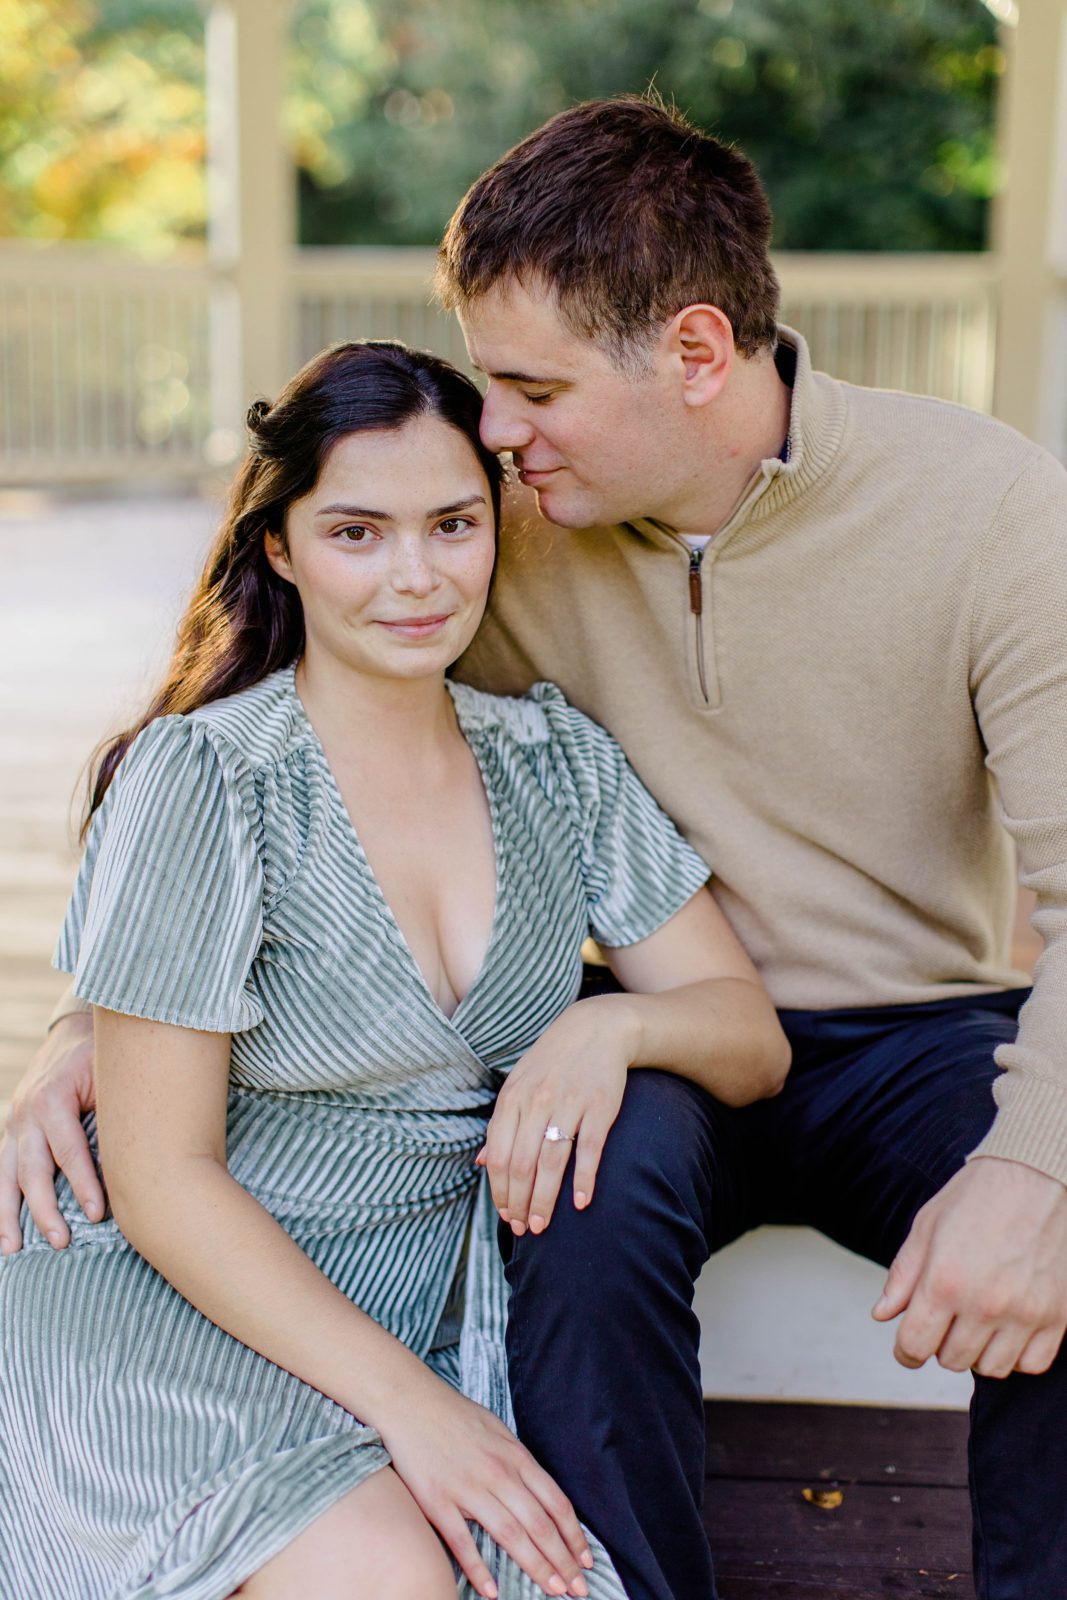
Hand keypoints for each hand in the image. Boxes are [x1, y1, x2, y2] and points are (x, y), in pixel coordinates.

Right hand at [0, 1012, 99, 1253]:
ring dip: (9, 1214)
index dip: (84, 1184)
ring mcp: (14, 1123)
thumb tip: (140, 1157)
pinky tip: (1, 1231)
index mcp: (53, 1097)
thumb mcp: (111, 1074)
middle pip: (33, 1169)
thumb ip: (115, 1112)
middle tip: (62, 1241)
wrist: (75, 1033)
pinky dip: (0, 1200)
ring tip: (13, 1248)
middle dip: (45, 1208)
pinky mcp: (11, 1132)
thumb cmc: (102, 1058)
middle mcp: (27, 1112)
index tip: (98, 1214)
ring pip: (7, 1174)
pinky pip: (1, 1170)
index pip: (69, 1149)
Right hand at [382, 1377, 592, 1598]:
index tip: (586, 1559)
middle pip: (539, 1525)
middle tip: (578, 1588)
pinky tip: (492, 1591)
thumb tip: (538, 1491)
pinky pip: (462, 1542)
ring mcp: (468, 1489)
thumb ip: (518, 1462)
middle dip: (563, 1560)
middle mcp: (498, 1474)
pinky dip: (478, 1569)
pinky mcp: (438, 1501)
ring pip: (510, 1536)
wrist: (410, 1401)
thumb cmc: (455, 1415)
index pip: (555, 1503)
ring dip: (536, 1567)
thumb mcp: (498, 1430)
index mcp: (515, 1456)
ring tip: (554, 1590)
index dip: (574, 1535)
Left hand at [479, 996, 634, 1236]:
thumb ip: (499, 1124)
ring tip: (543, 1224)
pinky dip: (584, 1178)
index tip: (506, 1215)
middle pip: (521, 1164)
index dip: (499, 1191)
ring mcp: (569, 1104)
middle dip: (520, 1202)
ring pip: (551, 1161)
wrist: (596, 1029)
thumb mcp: (518, 1086)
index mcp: (512, 1099)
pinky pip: (589, 1149)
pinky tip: (581, 1202)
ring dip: (545, 1198)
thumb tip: (479, 1163)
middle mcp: (537, 1102)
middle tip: (524, 1229)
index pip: (497, 1155)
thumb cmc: (552, 1063)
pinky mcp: (600, 1106)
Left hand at [872, 1156, 1066, 1376]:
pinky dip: (1016, 1355)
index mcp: (943, 1282)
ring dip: (978, 1352)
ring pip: (990, 1368)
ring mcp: (1023, 1314)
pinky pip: (1032, 1364)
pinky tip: (1007, 1329)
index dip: (905, 1352)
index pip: (914, 1346)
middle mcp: (983, 1305)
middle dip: (940, 1345)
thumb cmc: (979, 1196)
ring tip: (977, 1323)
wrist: (1034, 1176)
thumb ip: (903, 1276)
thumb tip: (882, 1314)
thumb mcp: (927, 1227)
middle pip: (950, 1360)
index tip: (908, 1348)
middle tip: (946, 1320)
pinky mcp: (1056, 1317)